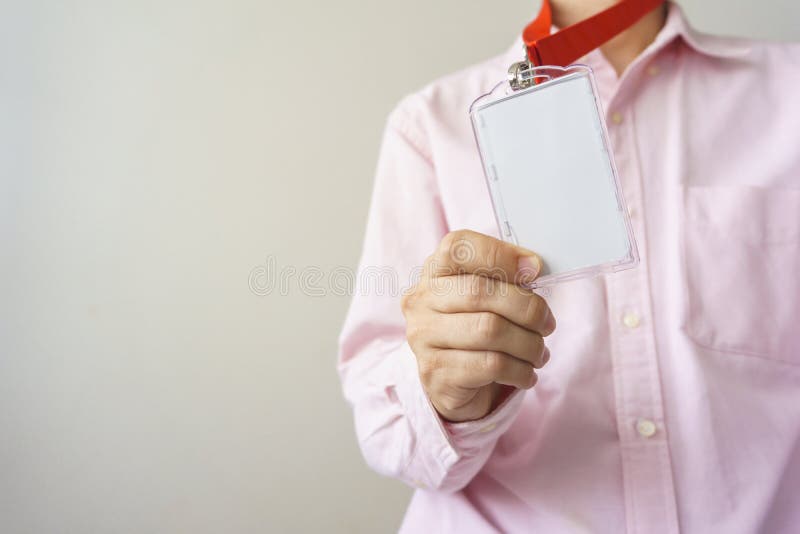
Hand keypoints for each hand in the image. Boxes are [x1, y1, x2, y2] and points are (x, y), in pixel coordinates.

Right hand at [401, 230, 555, 422]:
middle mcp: (421, 302)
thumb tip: (532, 266)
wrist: (454, 384)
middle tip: (547, 323)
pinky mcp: (436, 373)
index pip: (457, 247)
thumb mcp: (488, 297)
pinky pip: (491, 365)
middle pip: (478, 292)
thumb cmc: (477, 331)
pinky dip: (520, 370)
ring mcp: (423, 338)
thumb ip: (506, 277)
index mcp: (434, 272)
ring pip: (489, 330)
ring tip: (539, 352)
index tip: (534, 268)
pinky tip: (527, 373)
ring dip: (528, 343)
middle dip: (526, 308)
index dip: (499, 254)